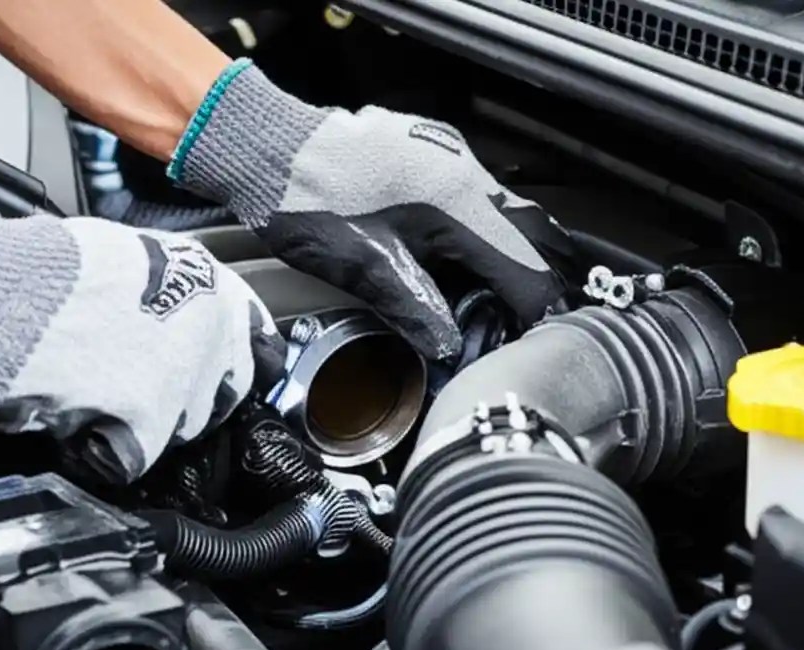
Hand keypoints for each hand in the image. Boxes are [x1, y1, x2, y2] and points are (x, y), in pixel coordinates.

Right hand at [0, 202, 284, 480]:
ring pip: (181, 429)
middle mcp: (207, 332)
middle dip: (184, 399)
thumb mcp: (124, 255)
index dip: (229, 363)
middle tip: (137, 390)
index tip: (222, 376)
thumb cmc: (40, 265)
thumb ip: (163, 287)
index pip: (254, 342)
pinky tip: (78, 421)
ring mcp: (181, 380)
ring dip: (144, 426)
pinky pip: (136, 456)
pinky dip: (107, 451)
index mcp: (207, 285)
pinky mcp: (145, 422)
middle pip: (220, 394)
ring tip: (96, 399)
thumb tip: (164, 312)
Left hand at [169, 59, 567, 361]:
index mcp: (460, 203)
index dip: (535, 307)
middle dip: (537, 278)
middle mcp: (465, 172)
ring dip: (509, 254)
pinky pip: (474, 196)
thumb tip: (448, 347)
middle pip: (529, 232)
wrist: (267, 149)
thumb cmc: (308, 203)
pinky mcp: (428, 153)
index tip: (532, 336)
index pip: (526, 264)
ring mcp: (448, 157)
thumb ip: (417, 311)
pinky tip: (459, 258)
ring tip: (497, 297)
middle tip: (529, 320)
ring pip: (503, 212)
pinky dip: (481, 231)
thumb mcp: (366, 270)